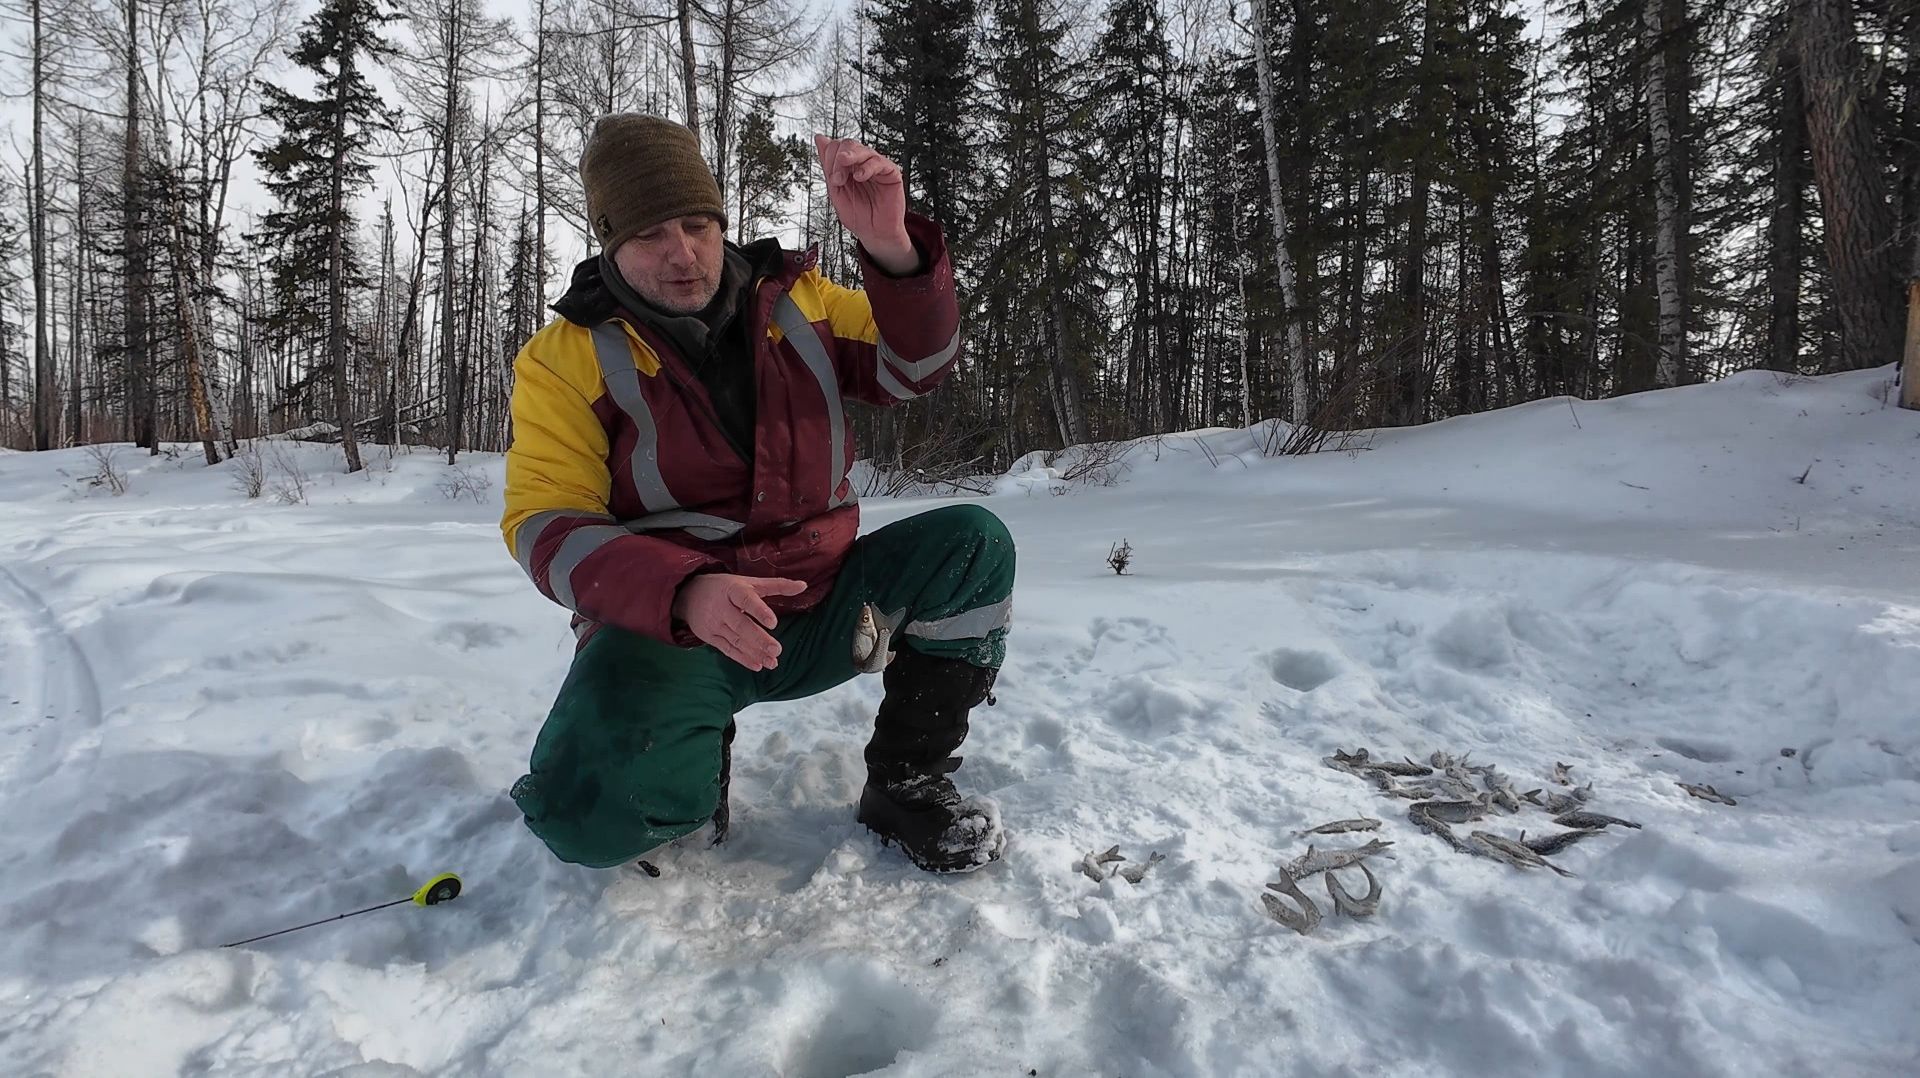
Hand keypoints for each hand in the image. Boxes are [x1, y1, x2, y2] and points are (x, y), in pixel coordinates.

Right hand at [672, 574, 808, 670]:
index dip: (759, 611)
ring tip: (772, 662)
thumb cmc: (725, 587)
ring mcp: (713, 624)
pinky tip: (757, 665)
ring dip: (754, 652)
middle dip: (759, 639)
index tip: (773, 623)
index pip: (745, 600)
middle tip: (777, 650)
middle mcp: (721, 607)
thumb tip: (804, 585)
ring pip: (735, 640)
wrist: (688, 595)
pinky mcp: (709, 637)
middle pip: (741, 625)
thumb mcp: (749, 582)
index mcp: (732, 590)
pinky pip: (727, 650)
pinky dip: (742, 658)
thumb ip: (777, 585)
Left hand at [813, 134, 916, 273]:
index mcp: (848, 167)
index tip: (833, 179)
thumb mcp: (836, 191)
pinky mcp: (891, 173)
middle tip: (838, 179)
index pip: (836, 147)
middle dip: (838, 159)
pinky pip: (879, 162)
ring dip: (851, 160)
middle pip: (848, 144)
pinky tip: (860, 177)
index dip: (830, 158)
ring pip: (863, 150)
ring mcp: (877, 167)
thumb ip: (828, 166)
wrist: (875, 234)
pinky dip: (868, 167)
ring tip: (848, 178)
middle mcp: (862, 164)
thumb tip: (820, 138)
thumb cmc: (858, 216)